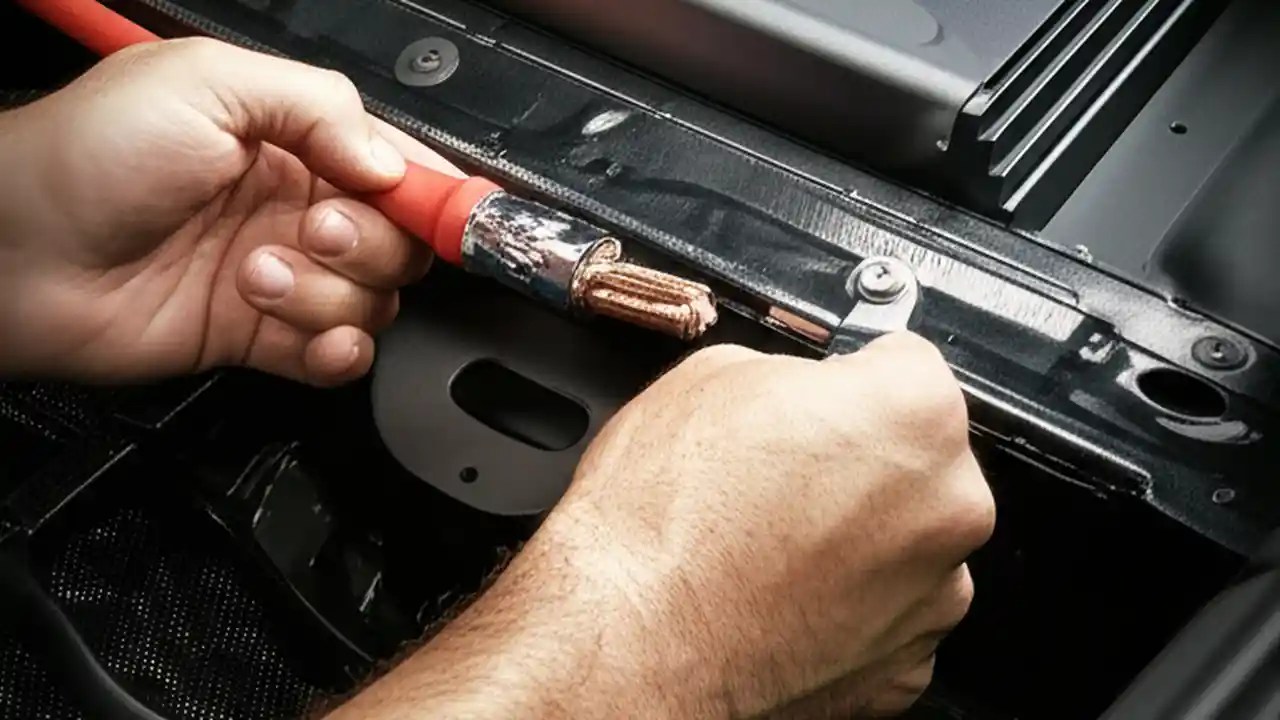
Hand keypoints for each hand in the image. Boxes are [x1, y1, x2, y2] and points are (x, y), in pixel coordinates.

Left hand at [0, 37, 460, 384]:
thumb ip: (316, 106)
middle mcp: (295, 208)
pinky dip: (335, 351)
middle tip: (309, 231)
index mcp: (293, 141)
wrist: (10, 254)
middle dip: (368, 243)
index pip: (397, 166)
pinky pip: (337, 356)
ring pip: (371, 301)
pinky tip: (298, 333)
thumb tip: (389, 164)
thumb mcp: (206, 83)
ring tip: (254, 275)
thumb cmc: (86, 154)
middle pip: (398, 242)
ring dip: (327, 295)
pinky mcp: (258, 336)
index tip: (439, 212)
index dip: (429, 192)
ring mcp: (281, 276)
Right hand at [329, 332, 994, 718]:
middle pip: (912, 451)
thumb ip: (775, 366)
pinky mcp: (891, 668)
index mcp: (909, 420)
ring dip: (844, 523)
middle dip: (850, 446)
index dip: (852, 364)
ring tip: (751, 527)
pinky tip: (759, 582)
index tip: (825, 377)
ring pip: (894, 533)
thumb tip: (791, 370)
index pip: (911, 354)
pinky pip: (874, 604)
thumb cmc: (643, 525)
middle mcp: (938, 514)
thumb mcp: (702, 380)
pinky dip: (833, 590)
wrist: (611, 654)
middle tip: (769, 458)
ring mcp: (921, 602)